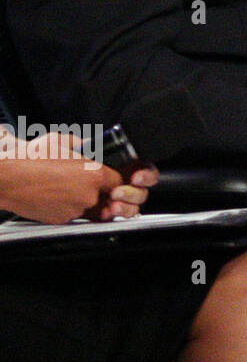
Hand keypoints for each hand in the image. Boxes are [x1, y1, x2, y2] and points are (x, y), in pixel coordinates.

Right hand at [0, 133, 158, 223]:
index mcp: (95, 175)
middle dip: (106, 193)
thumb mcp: (62, 141)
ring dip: (87, 201)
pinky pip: (74, 215)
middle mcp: (88, 195)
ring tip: (71, 189)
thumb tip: (88, 144)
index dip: (117, 180)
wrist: (7, 177)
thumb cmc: (30, 158)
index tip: (113, 179)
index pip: (121, 182)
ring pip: (92, 208)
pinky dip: (70, 208)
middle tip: (94, 185)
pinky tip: (58, 196)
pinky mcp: (60, 220)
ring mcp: (74, 210)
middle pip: (109, 197)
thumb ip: (83, 145)